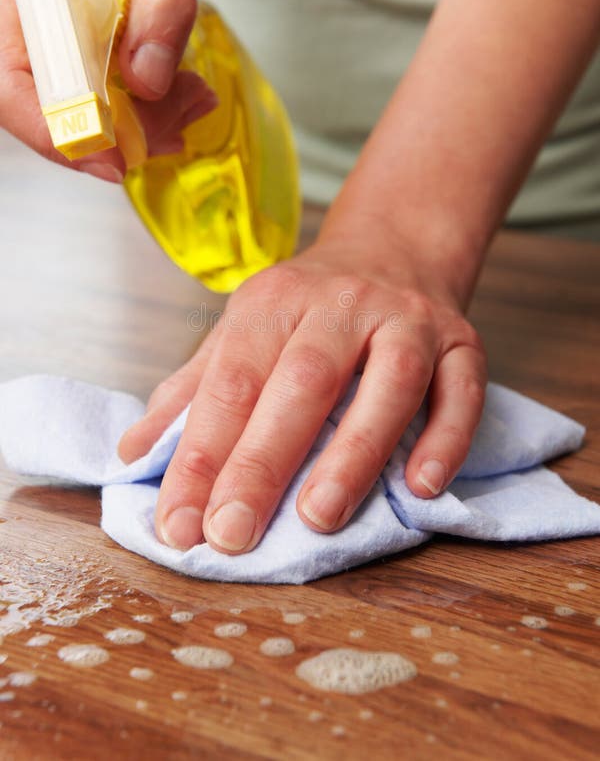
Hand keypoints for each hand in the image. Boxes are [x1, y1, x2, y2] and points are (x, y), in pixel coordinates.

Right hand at [0, 0, 212, 181]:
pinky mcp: (79, 63)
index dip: (53, 131)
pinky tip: (182, 98)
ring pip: (83, 116)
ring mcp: (50, 49)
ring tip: (194, 100)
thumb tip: (149, 81)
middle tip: (179, 124)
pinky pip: (105, 106)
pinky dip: (148, 115)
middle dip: (121, 133)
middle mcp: (23, 26)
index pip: (10, 81)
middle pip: (51, 112)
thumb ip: (160, 2)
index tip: (110, 160)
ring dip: (144, 127)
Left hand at [119, 231, 486, 554]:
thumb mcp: (243, 329)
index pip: (231, 382)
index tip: (179, 524)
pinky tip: (420, 487)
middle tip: (232, 534)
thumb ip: (192, 389)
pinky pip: (460, 390)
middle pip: (302, 382)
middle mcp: (341, 304)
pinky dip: (445, 439)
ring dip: (353, 454)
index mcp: (274, 302)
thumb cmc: (310, 308)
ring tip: (318, 518)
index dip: (201, 455)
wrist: (394, 247)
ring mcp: (407, 320)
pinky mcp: (461, 342)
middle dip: (263, 462)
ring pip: (387, 384)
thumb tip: (134, 453)